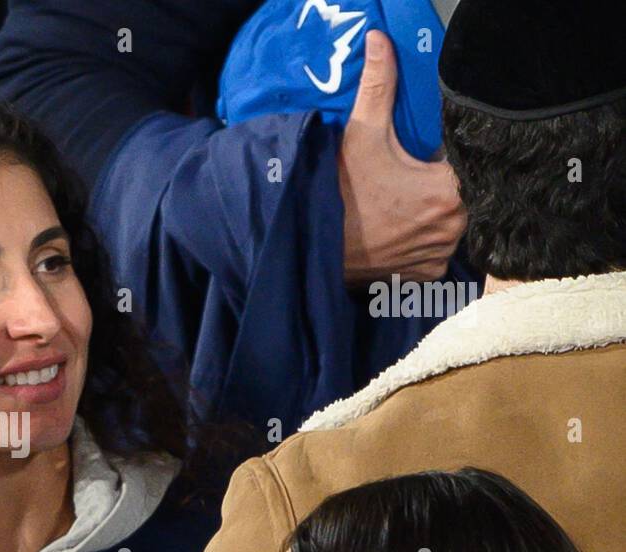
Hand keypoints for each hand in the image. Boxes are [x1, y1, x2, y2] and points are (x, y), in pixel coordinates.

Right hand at [339, 30, 465, 284]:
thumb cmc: (340, 195)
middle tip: (416, 179)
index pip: (470, 162)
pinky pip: (440, 252)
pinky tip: (405, 231)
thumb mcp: (360, 137)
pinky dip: (427, 241)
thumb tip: (380, 43)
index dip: (454, 155)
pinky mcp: (428, 275)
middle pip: (467, 194)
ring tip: (409, 206)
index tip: (434, 156)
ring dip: (440, 214)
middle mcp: (454, 227)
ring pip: (455, 224)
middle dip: (447, 184)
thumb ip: (379, 88)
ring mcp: (442, 254)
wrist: (313, 249)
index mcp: (449, 190)